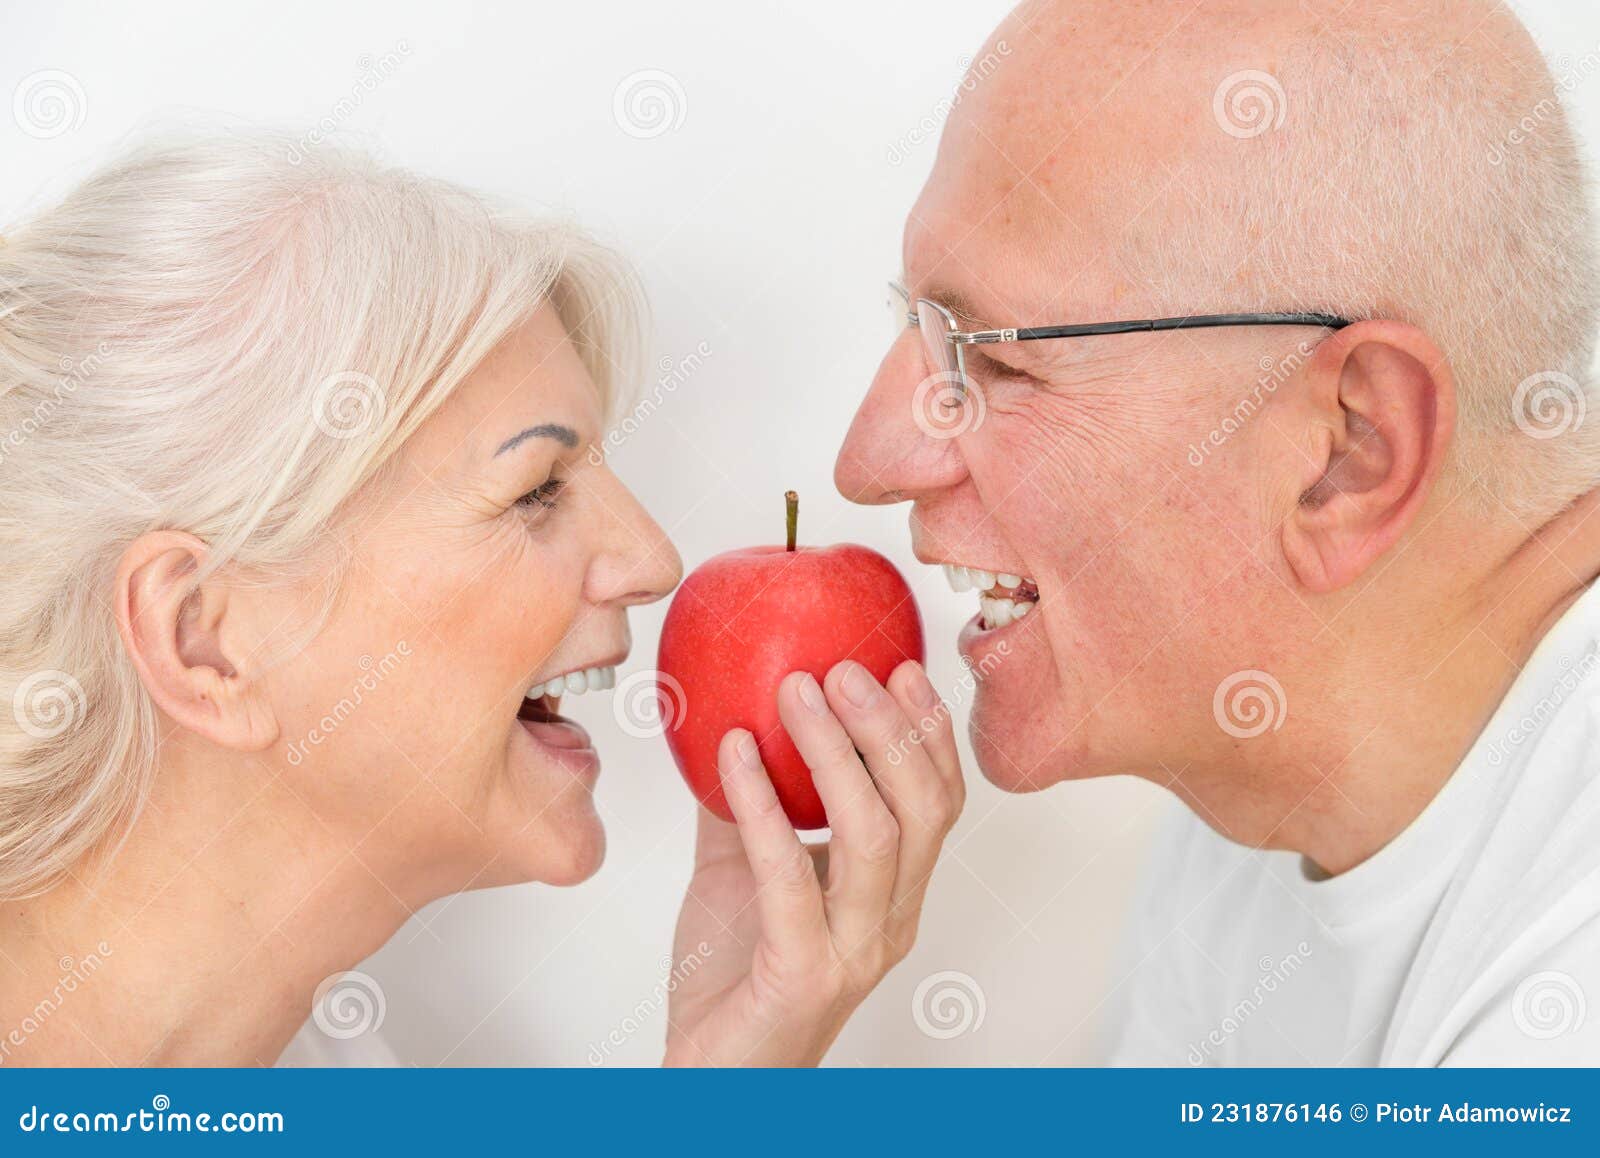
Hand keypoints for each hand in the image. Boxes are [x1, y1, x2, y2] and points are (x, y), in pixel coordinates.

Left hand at [663, 658, 962, 1066]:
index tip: (903, 667)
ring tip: (796, 691)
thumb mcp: (743, 870)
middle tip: (846, 667)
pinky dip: (760, 803)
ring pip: (876, 837)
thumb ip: (749, 804)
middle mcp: (890, 921)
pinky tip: (731, 752)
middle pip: (925, 811)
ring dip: (835, 752)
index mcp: (892, 895)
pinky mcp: (804, 973)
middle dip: (891, 729)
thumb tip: (729, 717)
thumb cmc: (734, 977)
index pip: (940, 804)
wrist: (712, 1080)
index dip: (930, 734)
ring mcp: (853, 951)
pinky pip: (789, 875)